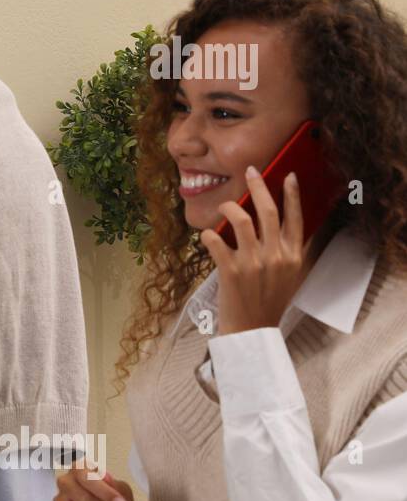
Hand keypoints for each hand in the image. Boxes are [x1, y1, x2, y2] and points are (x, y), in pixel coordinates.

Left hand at [200, 166, 311, 333]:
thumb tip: (281, 225)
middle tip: (250, 171)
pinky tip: (206, 236)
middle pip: (269, 211)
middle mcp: (276, 256)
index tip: (287, 175)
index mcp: (293, 257)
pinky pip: (216, 241)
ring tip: (223, 206)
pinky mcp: (231, 271)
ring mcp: (253, 263)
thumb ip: (287, 251)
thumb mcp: (289, 275)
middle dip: (258, 186)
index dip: (291, 195)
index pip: (296, 218)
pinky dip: (207, 235)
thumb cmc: (269, 301)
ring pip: (241, 220)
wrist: (253, 329)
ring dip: (229, 207)